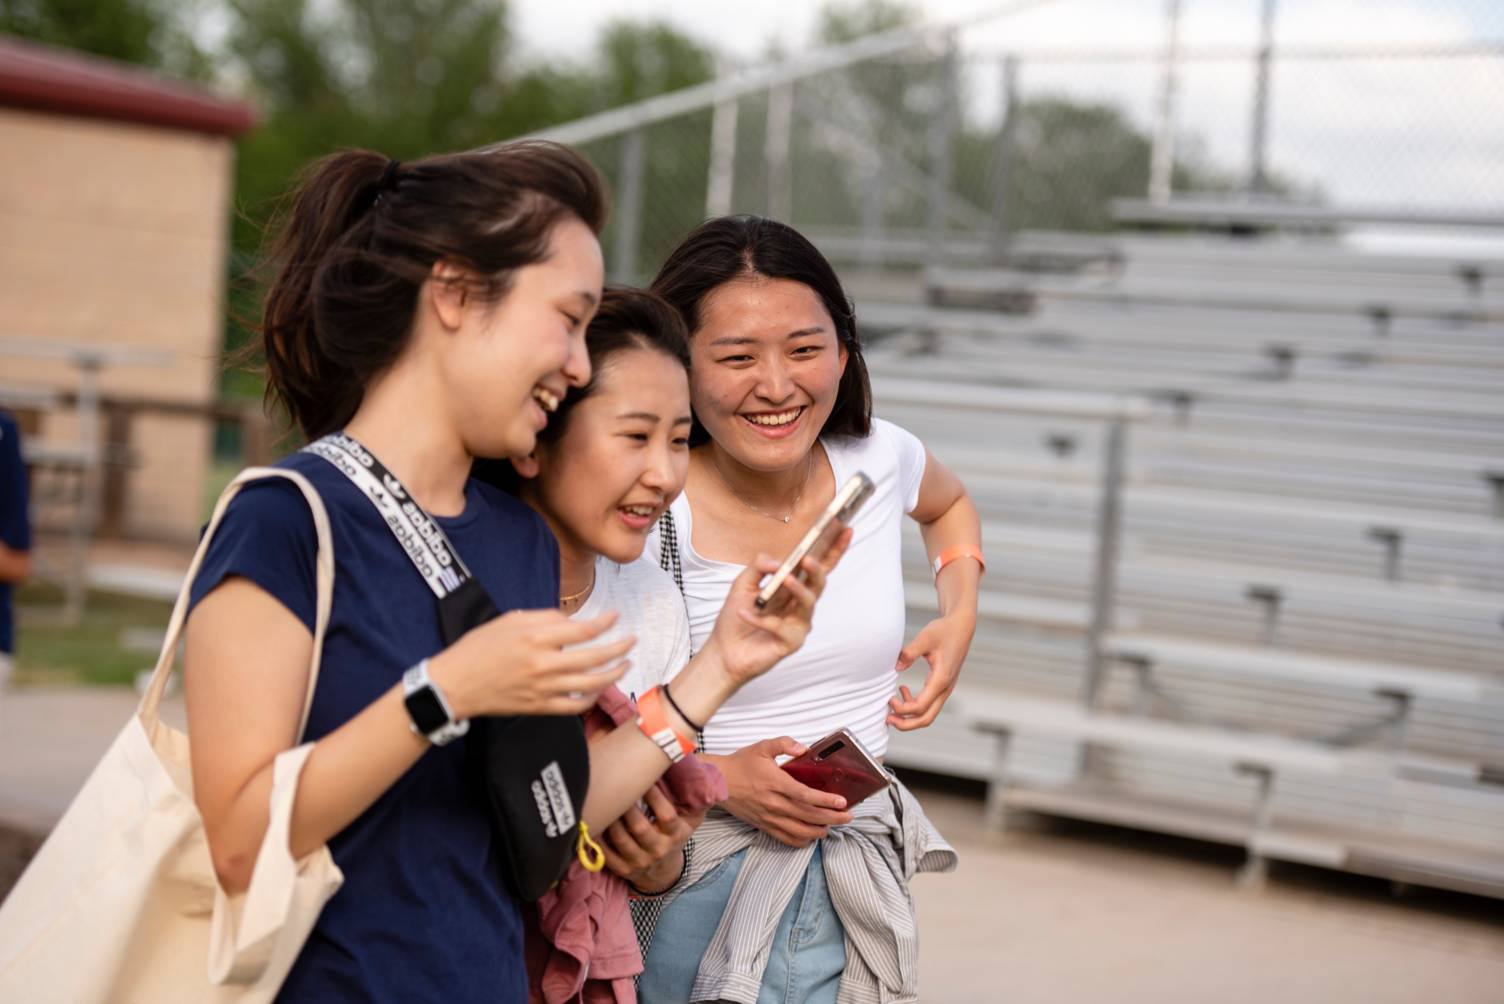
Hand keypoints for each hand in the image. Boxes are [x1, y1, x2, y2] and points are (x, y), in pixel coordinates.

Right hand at [430, 609, 632, 718]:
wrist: (454, 684)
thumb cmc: (479, 647)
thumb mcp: (509, 620)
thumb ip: (544, 619)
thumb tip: (573, 622)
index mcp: (535, 638)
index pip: (583, 630)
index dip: (605, 623)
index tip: (616, 616)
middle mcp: (542, 664)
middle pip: (594, 657)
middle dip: (619, 647)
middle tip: (632, 640)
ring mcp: (542, 689)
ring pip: (591, 684)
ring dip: (614, 673)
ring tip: (626, 663)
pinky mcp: (539, 708)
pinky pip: (575, 706)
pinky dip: (592, 698)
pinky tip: (601, 688)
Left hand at [601, 786, 704, 893]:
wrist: (663, 870)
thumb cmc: (674, 836)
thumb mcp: (691, 822)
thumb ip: (697, 802)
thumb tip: (703, 778)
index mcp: (675, 835)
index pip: (666, 815)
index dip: (654, 797)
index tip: (644, 779)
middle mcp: (659, 850)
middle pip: (639, 827)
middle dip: (626, 806)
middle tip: (617, 787)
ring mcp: (640, 862)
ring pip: (620, 839)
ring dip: (610, 820)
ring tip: (604, 801)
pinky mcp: (623, 870)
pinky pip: (606, 854)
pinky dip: (598, 838)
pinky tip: (596, 822)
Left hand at [705, 528, 851, 685]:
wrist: (724, 652)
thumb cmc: (736, 617)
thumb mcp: (743, 584)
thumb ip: (759, 566)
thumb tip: (778, 562)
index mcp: (793, 586)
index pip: (818, 565)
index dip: (833, 548)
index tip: (844, 528)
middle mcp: (800, 603)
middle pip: (820, 582)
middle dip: (818, 569)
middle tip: (809, 559)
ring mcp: (799, 623)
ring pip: (808, 602)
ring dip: (797, 589)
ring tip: (785, 580)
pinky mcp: (792, 642)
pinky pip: (781, 626)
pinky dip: (761, 618)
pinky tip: (746, 613)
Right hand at [708, 737, 851, 846]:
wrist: (717, 783)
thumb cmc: (740, 764)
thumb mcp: (762, 747)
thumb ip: (784, 744)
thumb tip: (803, 748)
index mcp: (776, 783)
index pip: (806, 795)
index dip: (826, 801)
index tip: (842, 802)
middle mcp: (774, 804)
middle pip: (809, 816)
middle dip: (832, 818)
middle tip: (848, 817)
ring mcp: (770, 818)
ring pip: (800, 831)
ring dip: (820, 830)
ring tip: (832, 826)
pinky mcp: (764, 826)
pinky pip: (786, 839)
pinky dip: (802, 840)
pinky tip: (811, 836)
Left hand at [888, 611, 974, 730]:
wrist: (961, 627)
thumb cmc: (944, 631)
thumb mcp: (925, 638)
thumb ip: (910, 652)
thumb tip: (896, 666)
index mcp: (941, 680)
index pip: (920, 707)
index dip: (902, 709)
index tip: (889, 698)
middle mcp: (945, 688)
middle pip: (926, 719)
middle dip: (906, 723)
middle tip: (887, 718)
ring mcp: (945, 689)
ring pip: (928, 714)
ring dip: (909, 716)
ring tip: (892, 705)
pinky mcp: (942, 685)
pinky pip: (929, 704)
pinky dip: (914, 705)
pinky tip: (903, 690)